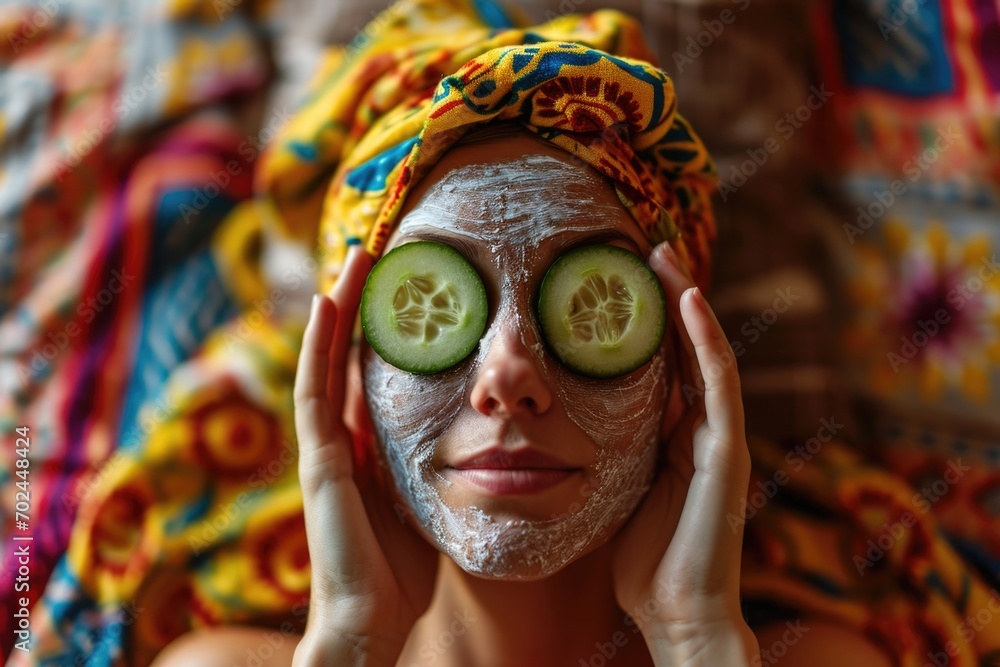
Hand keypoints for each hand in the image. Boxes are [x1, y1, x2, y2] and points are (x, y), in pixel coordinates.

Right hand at [292, 246, 438, 663]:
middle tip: (375, 253)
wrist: (373, 620)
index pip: (369, 374)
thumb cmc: (403, 572)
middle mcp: (340, 439)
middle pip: (346, 356)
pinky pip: (315, 392)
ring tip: (354, 258)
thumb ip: (437, 470)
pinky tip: (325, 304)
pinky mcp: (319, 460)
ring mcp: (324, 448)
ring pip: (326, 360)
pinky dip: (317, 345)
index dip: (381, 330)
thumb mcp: (428, 504)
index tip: (401, 288)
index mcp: (367, 448)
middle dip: (359, 304)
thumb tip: (481, 444)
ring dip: (338, 307)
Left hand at [611, 242, 756, 659]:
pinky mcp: (726, 450)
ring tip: (663, 256)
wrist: (675, 613)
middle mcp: (701, 428)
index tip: (620, 283)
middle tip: (645, 250)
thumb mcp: (618, 490)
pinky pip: (718, 383)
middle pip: (685, 349)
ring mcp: (717, 437)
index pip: (664, 365)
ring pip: (706, 352)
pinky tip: (687, 300)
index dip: (647, 323)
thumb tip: (567, 427)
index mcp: (675, 437)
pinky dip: (704, 338)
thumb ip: (612, 453)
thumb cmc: (644, 560)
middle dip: (667, 298)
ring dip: (686, 301)